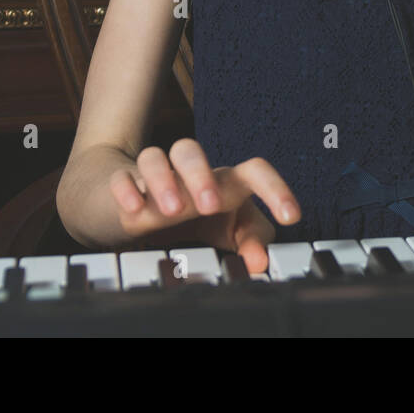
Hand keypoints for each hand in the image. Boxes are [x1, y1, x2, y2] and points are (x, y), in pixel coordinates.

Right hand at [109, 138, 301, 273]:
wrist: (149, 207)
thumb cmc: (201, 217)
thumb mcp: (231, 230)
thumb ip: (252, 242)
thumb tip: (259, 262)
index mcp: (224, 180)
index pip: (253, 170)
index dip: (275, 189)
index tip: (292, 217)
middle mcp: (189, 172)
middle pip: (190, 150)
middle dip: (200, 175)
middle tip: (209, 206)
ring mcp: (156, 177)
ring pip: (154, 156)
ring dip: (162, 179)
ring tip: (171, 210)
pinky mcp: (127, 188)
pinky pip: (121, 177)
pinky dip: (126, 189)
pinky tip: (134, 208)